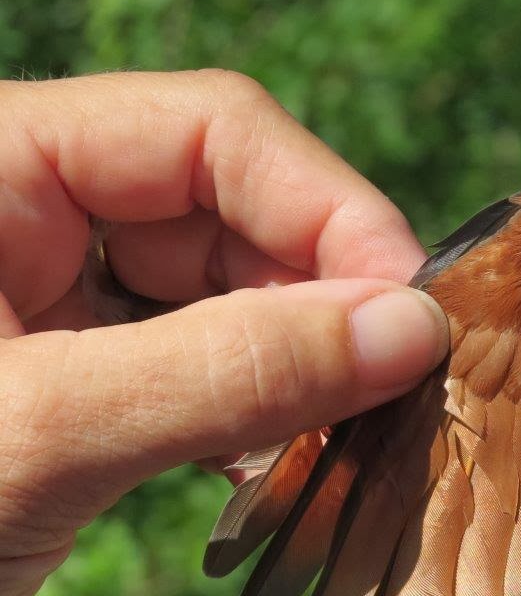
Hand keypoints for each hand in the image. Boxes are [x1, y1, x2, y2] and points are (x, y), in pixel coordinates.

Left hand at [0, 71, 446, 595]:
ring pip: (226, 295)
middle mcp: (26, 210)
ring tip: (341, 438)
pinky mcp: (71, 378)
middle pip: (229, 213)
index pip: (207, 132)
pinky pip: (197, 366)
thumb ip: (228, 370)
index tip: (407, 309)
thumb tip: (408, 329)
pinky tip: (276, 463)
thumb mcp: (37, 434)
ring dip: (296, 365)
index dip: (325, 208)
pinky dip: (251, 413)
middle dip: (318, 300)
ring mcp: (49, 297)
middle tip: (392, 391)